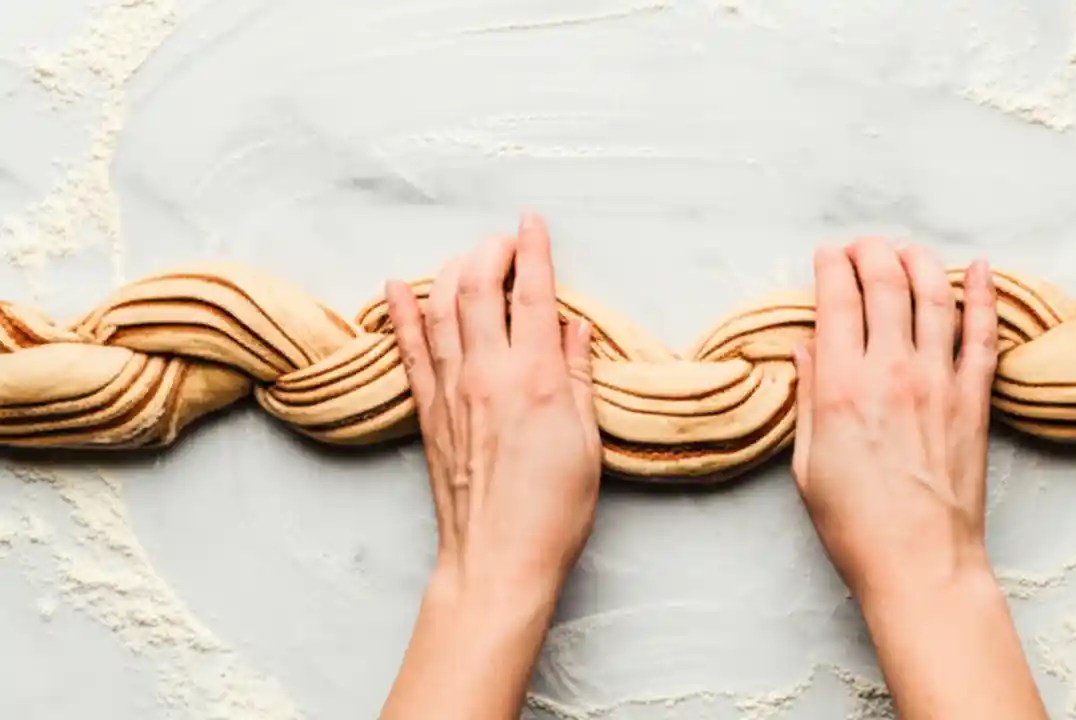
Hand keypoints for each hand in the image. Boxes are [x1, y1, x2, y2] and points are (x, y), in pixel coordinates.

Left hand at [381, 213, 599, 719]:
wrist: (498, 559)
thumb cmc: (552, 510)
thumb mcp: (587, 440)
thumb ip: (577, 376)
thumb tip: (573, 327)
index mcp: (537, 377)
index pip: (534, 293)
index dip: (534, 250)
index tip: (533, 222)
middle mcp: (489, 373)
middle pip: (479, 286)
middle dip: (491, 249)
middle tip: (504, 238)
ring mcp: (451, 390)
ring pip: (440, 306)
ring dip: (451, 269)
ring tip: (467, 255)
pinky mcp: (428, 412)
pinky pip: (409, 349)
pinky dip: (401, 313)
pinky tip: (395, 287)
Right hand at [792, 237, 996, 596]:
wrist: (918, 563)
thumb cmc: (855, 524)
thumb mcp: (808, 463)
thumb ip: (809, 398)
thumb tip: (807, 350)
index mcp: (840, 387)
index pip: (838, 301)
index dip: (832, 267)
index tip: (827, 255)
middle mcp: (890, 373)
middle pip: (885, 285)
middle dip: (871, 252)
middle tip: (863, 246)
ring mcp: (938, 382)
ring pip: (934, 296)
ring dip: (919, 261)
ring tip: (906, 250)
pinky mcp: (973, 400)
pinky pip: (982, 334)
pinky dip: (983, 295)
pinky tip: (979, 269)